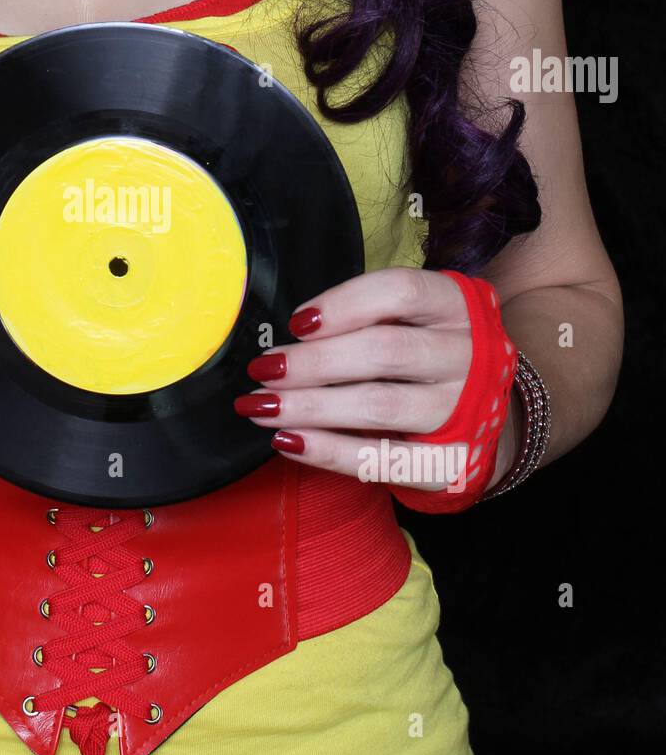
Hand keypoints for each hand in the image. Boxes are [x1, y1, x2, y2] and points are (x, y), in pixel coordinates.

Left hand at [234, 267, 515, 491]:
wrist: (491, 418)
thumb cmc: (428, 357)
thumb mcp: (414, 321)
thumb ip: (364, 321)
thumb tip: (290, 335)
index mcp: (455, 307)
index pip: (400, 292)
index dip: (343, 304)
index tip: (296, 323)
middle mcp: (468, 355)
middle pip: (384, 351)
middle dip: (313, 362)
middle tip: (264, 369)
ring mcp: (463, 410)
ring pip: (379, 405)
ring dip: (311, 407)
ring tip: (262, 406)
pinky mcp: (450, 462)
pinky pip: (381, 459)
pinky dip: (328, 451)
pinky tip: (288, 441)